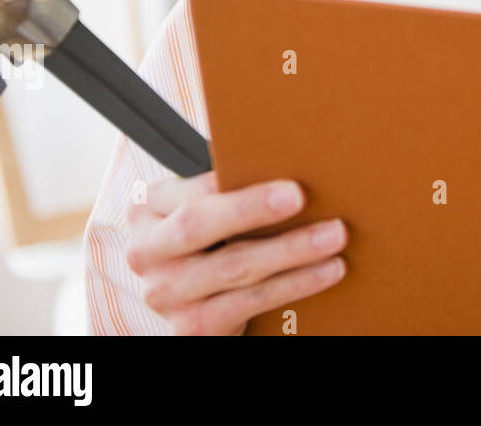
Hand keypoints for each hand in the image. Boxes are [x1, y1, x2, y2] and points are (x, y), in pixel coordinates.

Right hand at [123, 171, 348, 334]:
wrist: (192, 299)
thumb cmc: (211, 235)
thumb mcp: (205, 206)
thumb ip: (230, 183)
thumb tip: (291, 151)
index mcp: (148, 210)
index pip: (191, 191)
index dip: (231, 184)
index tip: (275, 175)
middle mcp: (147, 253)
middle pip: (199, 226)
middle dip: (252, 209)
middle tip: (301, 196)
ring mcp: (165, 295)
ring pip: (234, 268)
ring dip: (291, 251)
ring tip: (334, 235)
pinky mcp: (192, 329)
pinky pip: (249, 304)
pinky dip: (295, 285)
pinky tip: (327, 270)